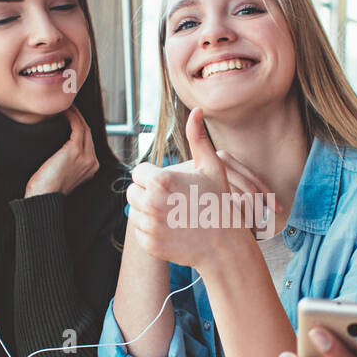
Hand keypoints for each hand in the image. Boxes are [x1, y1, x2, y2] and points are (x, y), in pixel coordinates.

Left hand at [25, 106, 99, 196]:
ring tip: (66, 108)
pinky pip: (77, 127)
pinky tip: (64, 112)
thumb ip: (67, 162)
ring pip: (84, 127)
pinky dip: (72, 117)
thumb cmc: (46, 188)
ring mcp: (86, 156)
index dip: (80, 128)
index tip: (70, 118)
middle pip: (89, 133)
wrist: (43, 197)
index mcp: (91, 168)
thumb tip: (60, 150)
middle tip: (68, 108)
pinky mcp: (76, 150)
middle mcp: (92, 162)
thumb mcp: (62, 174)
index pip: (88, 142)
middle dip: (79, 119)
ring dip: (76, 115)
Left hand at [126, 108, 279, 269]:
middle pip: (132, 192)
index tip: (169, 183)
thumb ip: (197, 138)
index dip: (153, 176)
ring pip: (134, 212)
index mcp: (161, 181)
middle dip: (147, 193)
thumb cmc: (219, 202)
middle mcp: (151, 204)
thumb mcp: (212, 167)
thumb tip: (196, 110)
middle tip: (169, 198)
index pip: (139, 173)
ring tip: (171, 213)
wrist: (224, 245)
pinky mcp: (149, 245)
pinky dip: (151, 230)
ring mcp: (149, 226)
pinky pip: (139, 232)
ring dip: (148, 211)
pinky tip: (171, 229)